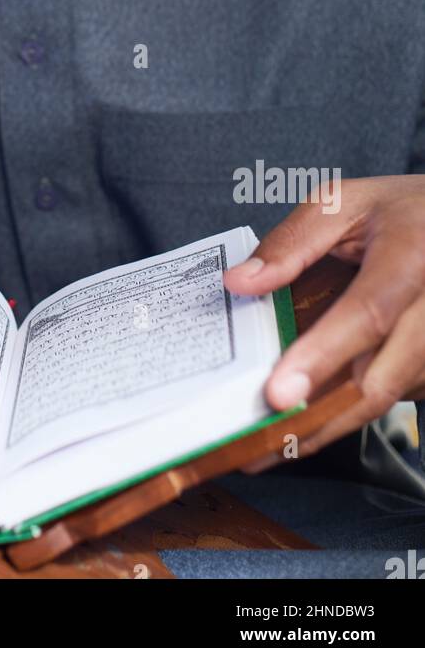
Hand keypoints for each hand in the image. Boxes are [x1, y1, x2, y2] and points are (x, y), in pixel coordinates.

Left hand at [222, 175, 424, 469]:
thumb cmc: (397, 212)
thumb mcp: (342, 204)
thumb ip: (291, 243)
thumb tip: (240, 282)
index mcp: (410, 257)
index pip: (367, 314)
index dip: (322, 355)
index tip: (278, 392)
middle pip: (381, 380)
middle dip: (320, 418)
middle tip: (262, 443)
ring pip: (387, 398)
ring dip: (331, 424)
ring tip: (274, 441)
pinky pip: (395, 397)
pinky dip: (352, 411)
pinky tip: (312, 419)